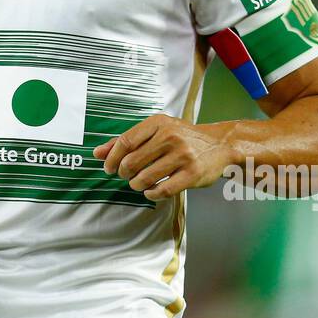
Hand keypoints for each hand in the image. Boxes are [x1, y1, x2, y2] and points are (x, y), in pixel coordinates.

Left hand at [92, 114, 236, 199]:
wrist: (220, 144)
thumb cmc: (182, 138)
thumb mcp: (156, 131)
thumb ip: (127, 141)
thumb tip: (97, 153)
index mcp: (159, 123)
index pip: (125, 141)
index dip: (112, 158)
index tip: (108, 168)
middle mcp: (170, 137)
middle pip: (132, 161)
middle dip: (123, 173)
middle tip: (126, 176)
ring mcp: (183, 155)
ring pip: (145, 178)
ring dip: (136, 185)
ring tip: (139, 183)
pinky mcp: (193, 174)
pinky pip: (162, 190)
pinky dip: (151, 194)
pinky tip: (151, 191)